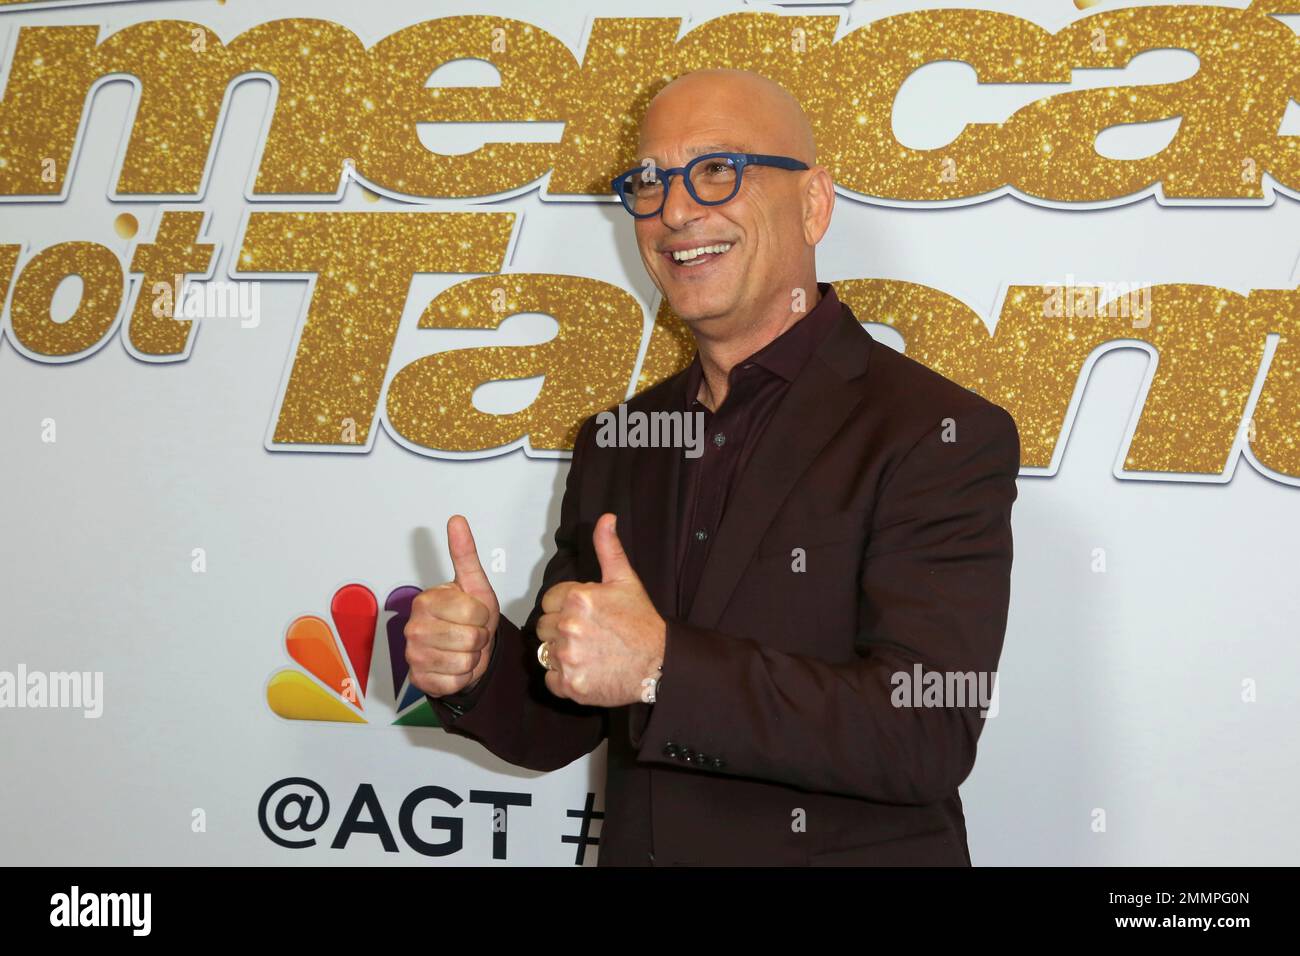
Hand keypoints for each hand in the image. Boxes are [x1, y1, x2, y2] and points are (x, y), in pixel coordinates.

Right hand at [405, 515, 500, 697]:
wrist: (466, 651)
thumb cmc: (471, 617)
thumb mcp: (475, 585)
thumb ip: (465, 553)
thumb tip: (456, 520)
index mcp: (426, 600)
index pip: (474, 612)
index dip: (483, 615)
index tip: (475, 614)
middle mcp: (413, 626)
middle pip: (471, 637)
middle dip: (479, 637)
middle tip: (471, 632)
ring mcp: (413, 654)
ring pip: (464, 661)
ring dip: (473, 657)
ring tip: (464, 649)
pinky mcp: (419, 679)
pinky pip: (455, 681)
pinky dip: (463, 676)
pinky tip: (455, 666)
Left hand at [537, 512, 665, 706]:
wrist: (659, 664)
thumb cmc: (642, 623)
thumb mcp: (625, 580)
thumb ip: (608, 548)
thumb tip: (605, 519)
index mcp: (578, 598)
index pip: (548, 601)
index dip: (566, 607)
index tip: (587, 616)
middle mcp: (569, 626)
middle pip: (544, 627)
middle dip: (562, 630)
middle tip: (591, 636)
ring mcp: (568, 657)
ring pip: (546, 652)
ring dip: (562, 654)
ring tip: (590, 653)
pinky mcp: (570, 684)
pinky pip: (550, 679)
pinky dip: (564, 679)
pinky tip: (587, 671)